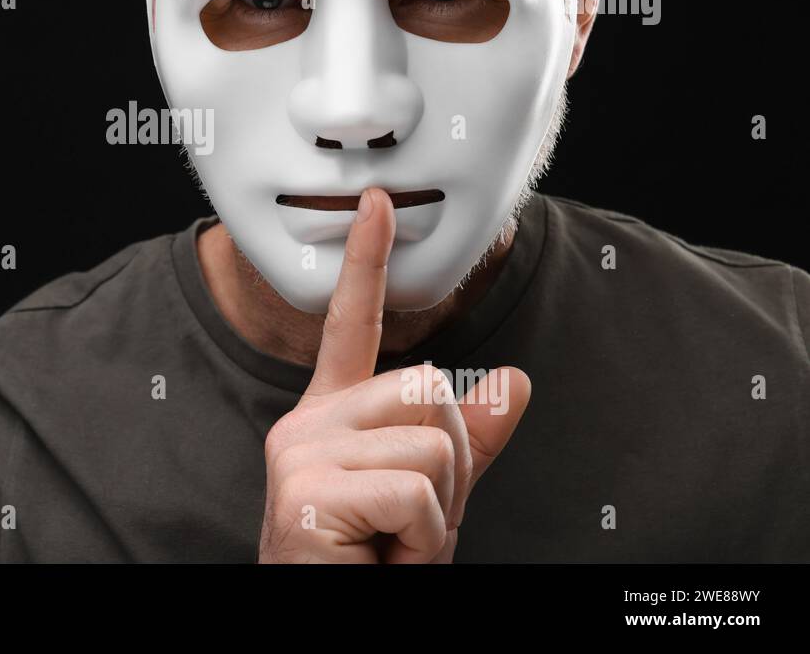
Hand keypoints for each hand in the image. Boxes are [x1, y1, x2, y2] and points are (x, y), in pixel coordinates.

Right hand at [257, 187, 531, 562]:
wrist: (326, 618)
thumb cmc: (371, 563)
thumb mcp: (435, 498)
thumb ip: (472, 442)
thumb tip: (515, 381)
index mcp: (332, 416)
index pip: (352, 326)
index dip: (367, 262)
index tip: (378, 203)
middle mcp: (307, 423)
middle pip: (428, 387)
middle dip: (453, 459)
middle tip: (413, 516)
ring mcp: (300, 454)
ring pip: (430, 438)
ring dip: (441, 505)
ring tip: (395, 540)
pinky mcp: (305, 491)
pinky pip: (415, 490)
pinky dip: (425, 535)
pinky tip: (384, 555)